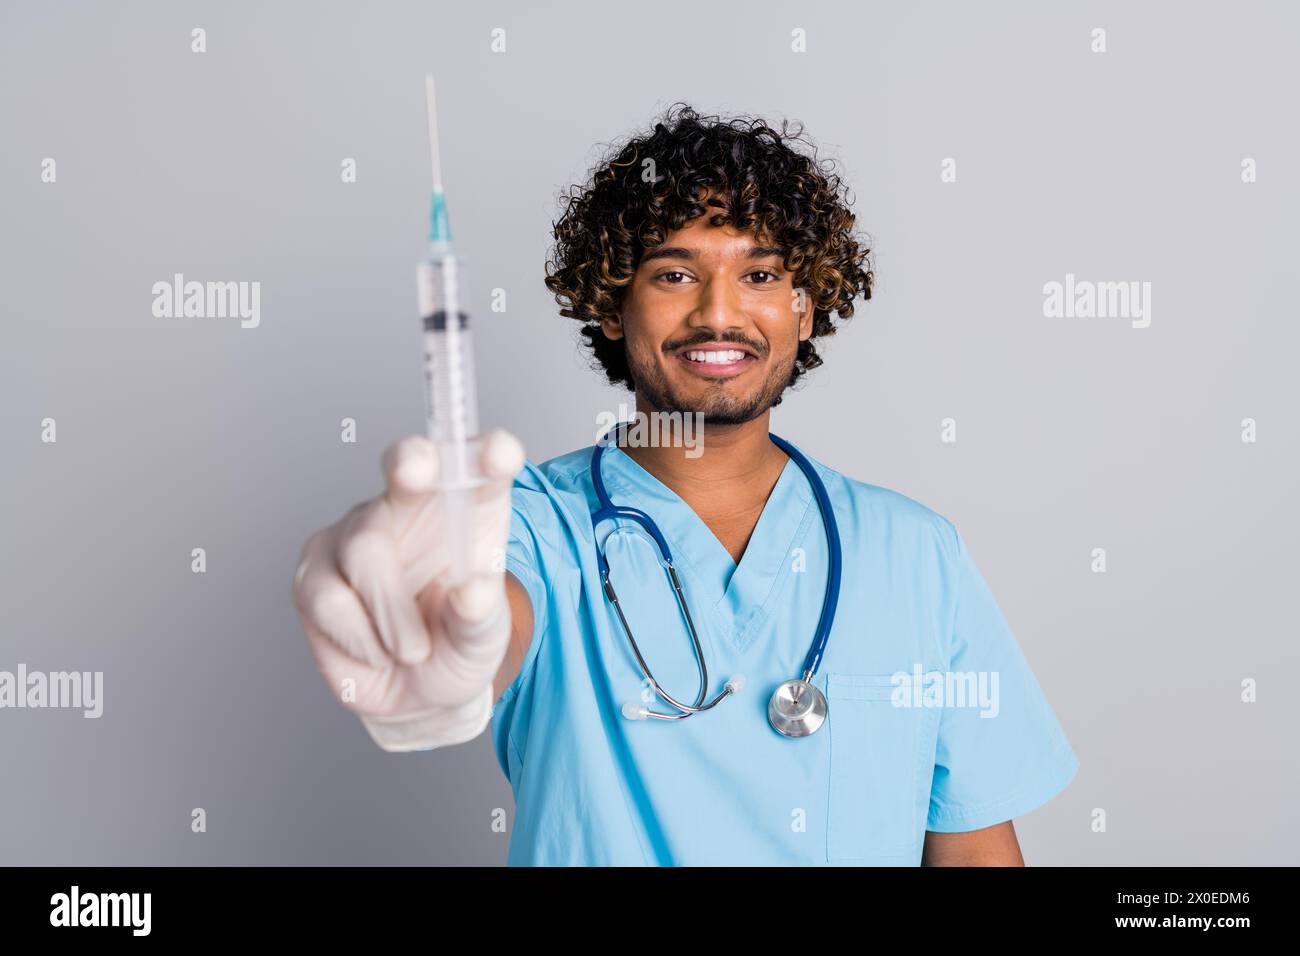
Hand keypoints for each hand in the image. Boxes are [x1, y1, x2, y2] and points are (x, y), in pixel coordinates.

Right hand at [291, 429, 524, 747]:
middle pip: (406, 466)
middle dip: (411, 466)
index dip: (491, 451)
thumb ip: (479, 615)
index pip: (482, 462)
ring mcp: (356, 531)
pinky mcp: (314, 570)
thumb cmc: (456, 645)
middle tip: (418, 470)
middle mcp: (409, 503)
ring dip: (391, 614)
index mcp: (468, 506)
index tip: (500, 456)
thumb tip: (472, 592)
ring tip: (414, 650)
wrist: (416, 693)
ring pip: (364, 548)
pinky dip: (360, 638)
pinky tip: (376, 651)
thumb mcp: (482, 638)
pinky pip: (330, 597)